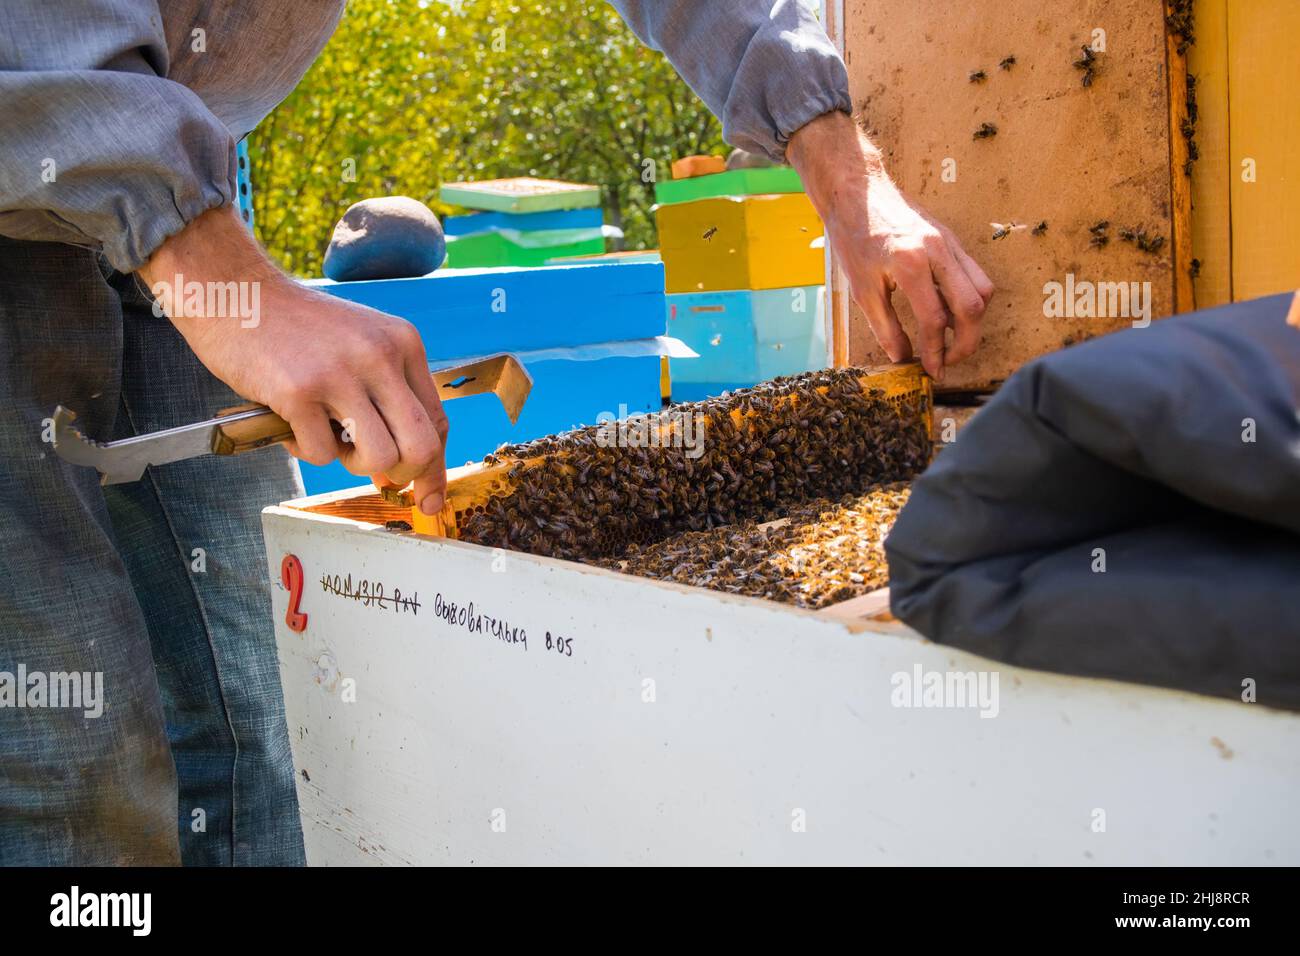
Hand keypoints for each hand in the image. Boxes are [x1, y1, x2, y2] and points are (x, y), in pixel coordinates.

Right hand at [139, 206, 448, 513]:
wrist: (233, 289)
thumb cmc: (294, 326)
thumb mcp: (359, 343)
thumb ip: (387, 392)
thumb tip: (405, 464)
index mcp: (403, 343)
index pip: (438, 420)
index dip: (434, 467)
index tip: (427, 496)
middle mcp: (381, 356)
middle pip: (421, 447)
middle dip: (402, 473)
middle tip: (372, 469)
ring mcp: (341, 373)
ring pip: (380, 458)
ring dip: (350, 462)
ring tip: (325, 435)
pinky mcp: (300, 391)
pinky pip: (322, 454)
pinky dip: (304, 449)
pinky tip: (290, 422)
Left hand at [788, 111, 993, 380]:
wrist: (858, 194)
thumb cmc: (854, 238)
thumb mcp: (862, 289)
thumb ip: (885, 327)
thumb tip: (902, 357)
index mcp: (910, 265)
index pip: (935, 319)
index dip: (935, 351)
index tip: (932, 369)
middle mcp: (937, 252)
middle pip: (971, 307)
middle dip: (965, 342)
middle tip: (949, 361)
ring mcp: (949, 243)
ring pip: (982, 289)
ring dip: (973, 321)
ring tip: (952, 340)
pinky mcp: (952, 240)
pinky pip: (975, 274)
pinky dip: (971, 299)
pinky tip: (952, 312)